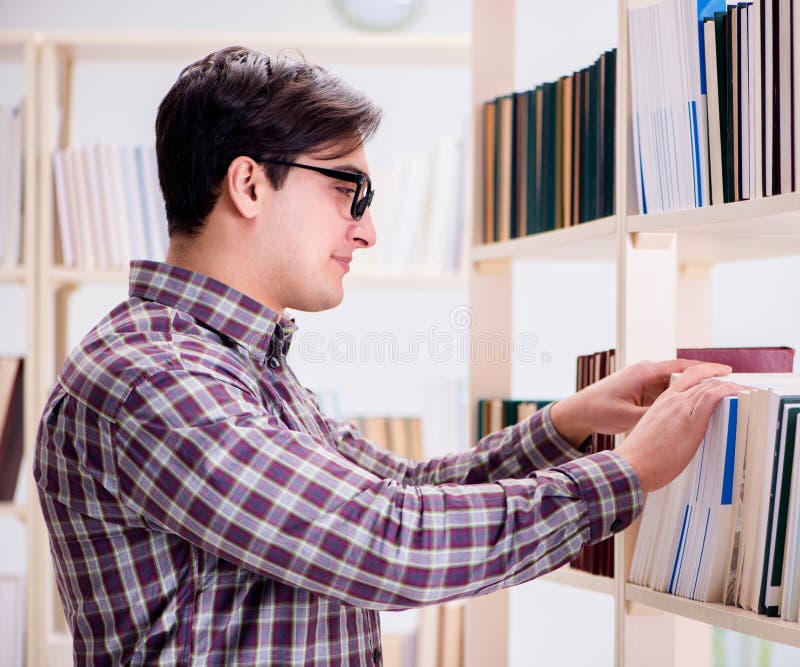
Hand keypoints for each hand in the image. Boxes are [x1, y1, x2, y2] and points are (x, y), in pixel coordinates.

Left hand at [550, 359, 731, 445]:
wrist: (578, 410)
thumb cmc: (600, 410)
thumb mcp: (630, 416)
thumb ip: (655, 413)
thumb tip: (681, 414)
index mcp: (644, 372)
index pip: (682, 366)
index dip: (706, 368)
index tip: (727, 371)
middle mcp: (645, 371)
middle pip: (681, 374)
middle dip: (702, 381)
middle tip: (727, 389)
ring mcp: (642, 379)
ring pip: (673, 384)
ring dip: (689, 392)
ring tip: (711, 402)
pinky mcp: (639, 387)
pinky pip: (663, 391)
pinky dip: (675, 398)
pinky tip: (687, 410)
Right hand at [615, 366, 745, 491]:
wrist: (631, 466)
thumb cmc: (640, 457)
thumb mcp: (654, 433)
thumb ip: (669, 426)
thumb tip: (684, 435)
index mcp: (661, 402)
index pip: (687, 380)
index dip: (706, 376)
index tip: (720, 381)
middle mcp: (671, 400)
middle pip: (702, 382)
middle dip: (722, 382)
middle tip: (740, 388)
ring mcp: (680, 409)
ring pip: (709, 386)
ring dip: (730, 386)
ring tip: (745, 391)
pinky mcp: (690, 421)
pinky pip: (712, 397)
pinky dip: (726, 391)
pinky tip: (737, 392)